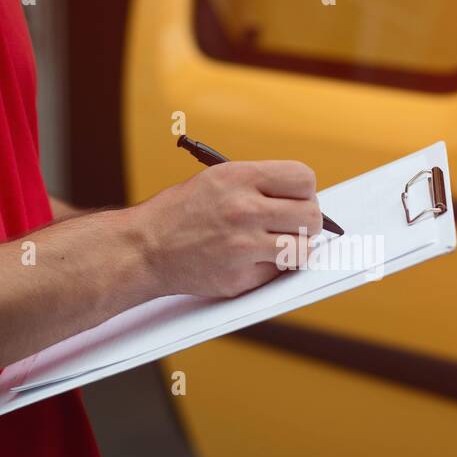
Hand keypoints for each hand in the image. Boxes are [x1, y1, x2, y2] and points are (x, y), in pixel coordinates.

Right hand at [133, 160, 322, 297]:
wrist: (145, 247)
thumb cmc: (184, 211)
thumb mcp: (218, 178)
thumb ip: (260, 184)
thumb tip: (306, 198)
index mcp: (240, 178)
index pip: (304, 179)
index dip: (305, 191)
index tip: (297, 199)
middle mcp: (244, 210)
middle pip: (311, 216)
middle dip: (306, 222)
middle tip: (290, 225)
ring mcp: (243, 247)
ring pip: (303, 249)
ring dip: (295, 248)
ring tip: (274, 243)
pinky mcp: (240, 278)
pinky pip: (279, 272)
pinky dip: (271, 268)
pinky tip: (250, 260)